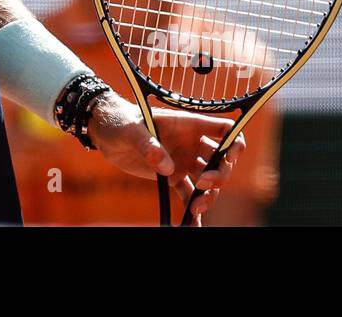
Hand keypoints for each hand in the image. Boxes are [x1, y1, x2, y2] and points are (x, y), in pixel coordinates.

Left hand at [86, 91, 245, 225]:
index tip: (229, 158)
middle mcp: (192, 144)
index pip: (224, 129)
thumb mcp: (131, 129)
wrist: (106, 132)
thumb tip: (166, 166)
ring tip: (196, 208)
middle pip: (221, 159)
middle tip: (203, 184)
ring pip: (208, 180)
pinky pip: (188, 194)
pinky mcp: (172, 177)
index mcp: (188, 125)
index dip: (234, 142)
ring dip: (208, 195)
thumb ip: (148, 144)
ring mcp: (184, 161)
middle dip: (220, 174)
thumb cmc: (120, 121)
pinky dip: (193, 207)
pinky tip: (193, 221)